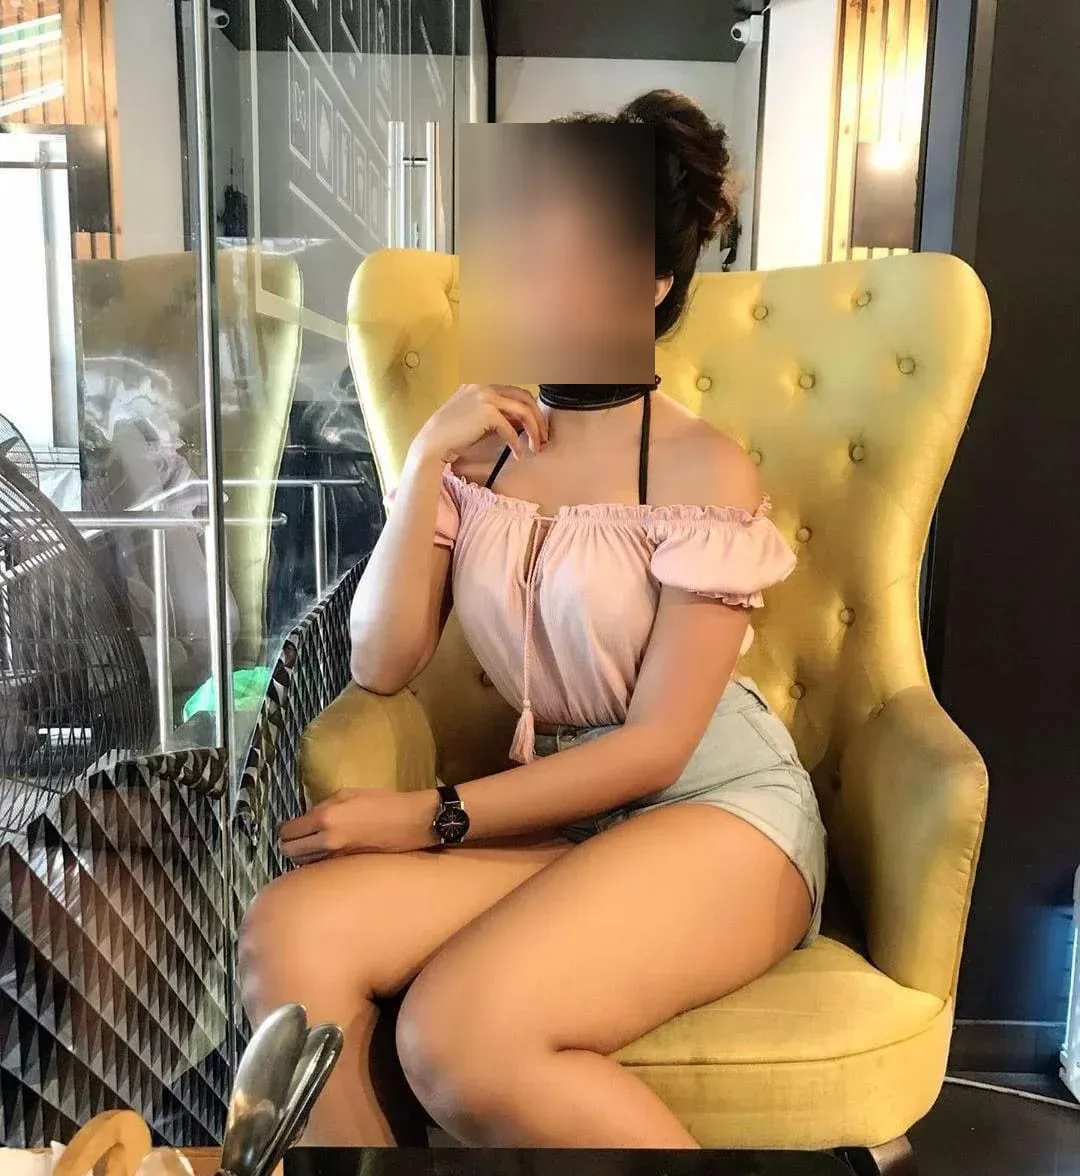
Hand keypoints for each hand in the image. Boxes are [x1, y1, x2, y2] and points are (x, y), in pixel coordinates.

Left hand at [278, 788, 437, 862]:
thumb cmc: (383, 802)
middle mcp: (327, 841)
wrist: (412, 822)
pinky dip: (318, 861)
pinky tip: (327, 853)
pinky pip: (321, 867)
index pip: (288, 831)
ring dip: (303, 855)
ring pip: (304, 863)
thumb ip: (323, 806)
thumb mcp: (349, 793)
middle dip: (289, 845)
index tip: (287, 827)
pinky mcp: (346, 867)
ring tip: (312, 845)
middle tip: (296, 837)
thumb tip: (307, 818)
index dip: (284, 830)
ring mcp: (337, 858)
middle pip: (290, 852)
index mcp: (325, 818)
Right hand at [413, 384, 547, 464]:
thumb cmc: (454, 433)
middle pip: (526, 398)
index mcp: (484, 382)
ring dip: (534, 431)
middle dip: (539, 419)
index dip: (532, 409)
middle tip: (543, 438)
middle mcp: (486, 384)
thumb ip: (501, 414)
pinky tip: (518, 454)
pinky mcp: (487, 412)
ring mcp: (486, 395)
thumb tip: (525, 422)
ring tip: (536, 447)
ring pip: (524, 411)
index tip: (539, 426)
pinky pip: (511, 428)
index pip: (517, 391)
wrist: (433, 442)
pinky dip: (517, 443)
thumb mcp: (480, 418)